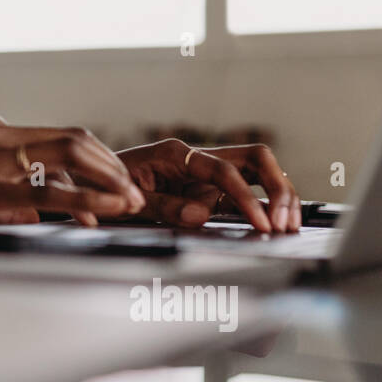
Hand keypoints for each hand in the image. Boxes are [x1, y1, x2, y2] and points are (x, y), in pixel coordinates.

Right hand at [0, 114, 146, 228]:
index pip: (61, 135)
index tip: (119, 179)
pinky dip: (82, 201)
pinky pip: (46, 193)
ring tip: (129, 204)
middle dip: (112, 167)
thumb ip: (4, 183)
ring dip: (107, 182)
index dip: (99, 157)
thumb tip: (42, 207)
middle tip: (134, 193)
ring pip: (68, 160)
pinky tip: (101, 212)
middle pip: (73, 141)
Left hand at [114, 138, 300, 232]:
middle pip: (255, 159)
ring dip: (278, 196)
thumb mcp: (127, 199)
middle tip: (285, 222)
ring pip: (257, 173)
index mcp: (176, 154)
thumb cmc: (108, 187)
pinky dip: (263, 206)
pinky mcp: (208, 189)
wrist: (93, 184)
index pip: (224, 171)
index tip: (262, 224)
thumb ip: (163, 206)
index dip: (248, 198)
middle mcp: (197, 158)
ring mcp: (206, 173)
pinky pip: (245, 191)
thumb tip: (200, 214)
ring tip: (288, 227)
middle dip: (277, 187)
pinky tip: (273, 224)